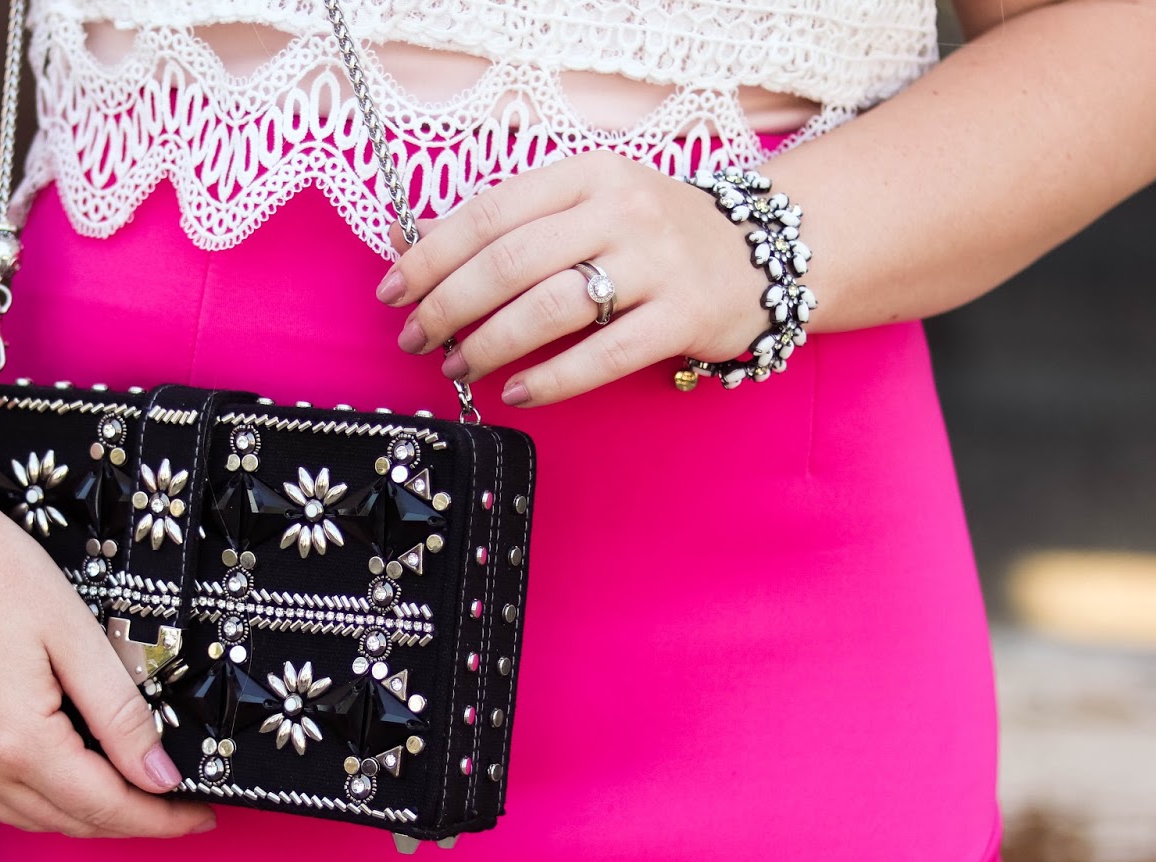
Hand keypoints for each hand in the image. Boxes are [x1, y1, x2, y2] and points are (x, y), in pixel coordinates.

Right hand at [0, 477, 215, 838]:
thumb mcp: (76, 637)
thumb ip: (121, 716)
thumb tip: (160, 777)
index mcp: (17, 742)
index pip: (106, 807)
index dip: (160, 818)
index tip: (201, 817)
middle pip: (68, 821)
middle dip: (128, 818)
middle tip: (175, 804)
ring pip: (26, 816)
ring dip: (80, 813)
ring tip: (126, 789)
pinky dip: (32, 798)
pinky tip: (58, 773)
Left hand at [376, 151, 769, 406]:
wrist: (763, 254)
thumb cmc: (652, 236)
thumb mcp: (586, 205)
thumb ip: (510, 223)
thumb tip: (414, 247)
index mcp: (587, 173)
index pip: (489, 212)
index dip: (431, 256)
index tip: (393, 291)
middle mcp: (621, 210)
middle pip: (509, 262)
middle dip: (448, 307)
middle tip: (415, 338)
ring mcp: (656, 263)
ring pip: (549, 308)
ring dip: (489, 345)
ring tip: (458, 367)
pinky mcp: (682, 317)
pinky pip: (602, 355)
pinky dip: (550, 380)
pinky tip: (515, 393)